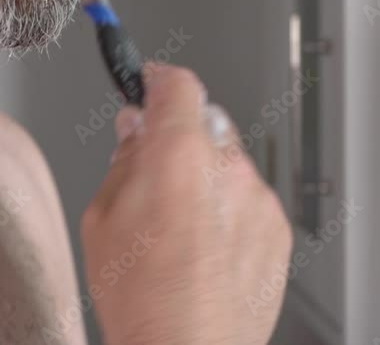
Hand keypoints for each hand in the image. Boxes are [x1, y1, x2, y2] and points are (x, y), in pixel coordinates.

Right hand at [80, 63, 292, 344]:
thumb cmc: (143, 300)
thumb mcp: (102, 219)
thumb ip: (123, 162)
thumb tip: (135, 134)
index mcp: (177, 155)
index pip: (178, 84)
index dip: (158, 79)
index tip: (149, 84)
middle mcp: (227, 168)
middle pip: (205, 121)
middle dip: (178, 135)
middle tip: (152, 165)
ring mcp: (258, 199)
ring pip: (228, 161)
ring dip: (205, 174)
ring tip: (178, 224)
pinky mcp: (277, 230)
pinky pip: (249, 198)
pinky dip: (228, 207)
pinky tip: (203, 244)